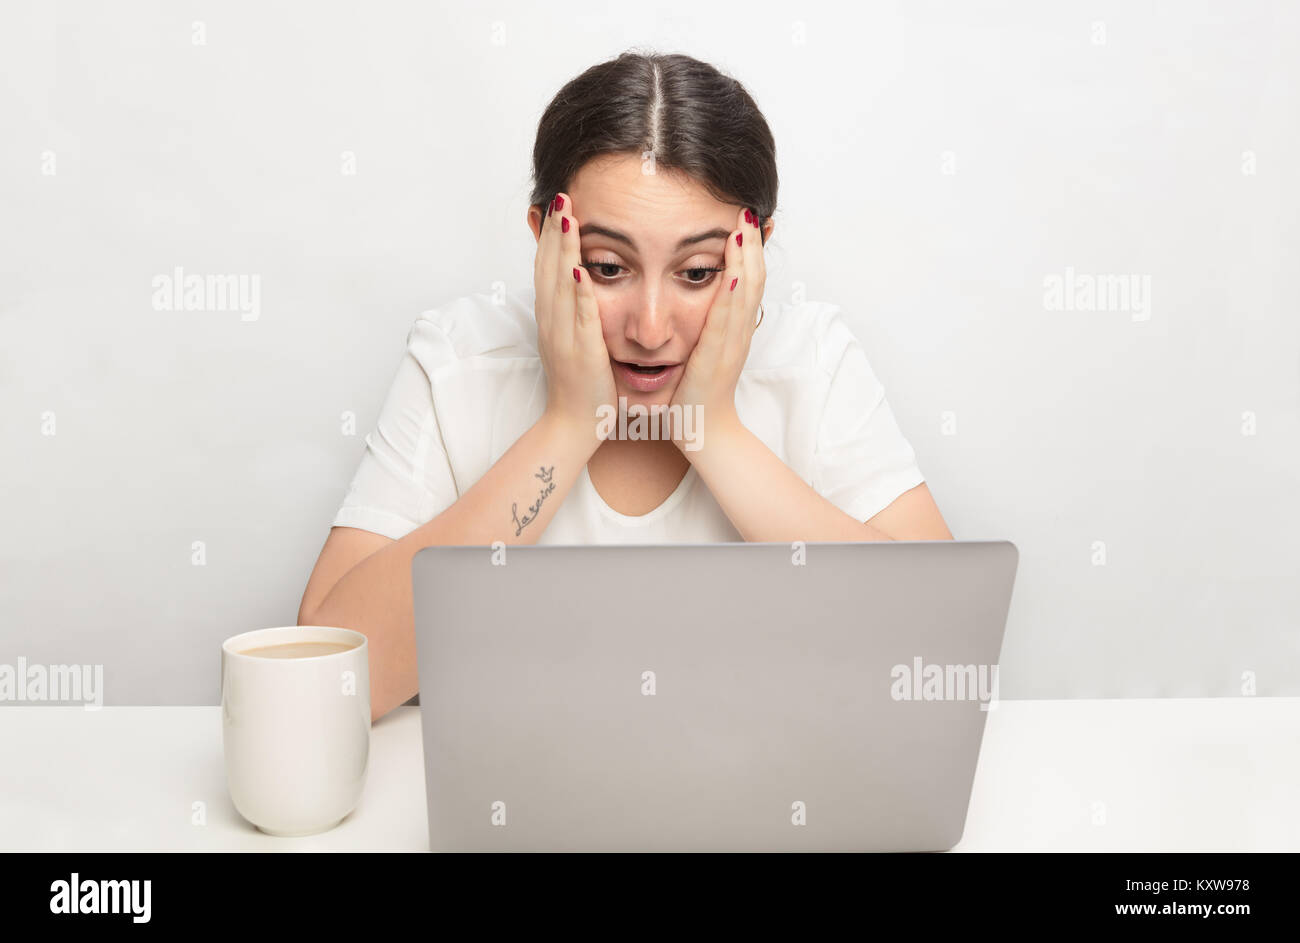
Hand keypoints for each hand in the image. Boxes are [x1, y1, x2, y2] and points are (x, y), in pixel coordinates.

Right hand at [533, 192, 615, 433]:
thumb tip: (578, 282)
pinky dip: (579, 292)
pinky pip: (580, 317)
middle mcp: (552, 322)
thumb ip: (574, 310)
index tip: (557, 204)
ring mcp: (563, 336)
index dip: (550, 235)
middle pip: (549, 267)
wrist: (573, 423)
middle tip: (561, 194)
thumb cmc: (580, 383)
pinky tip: (582, 268)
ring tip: (568, 215)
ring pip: (560, 285)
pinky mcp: (580, 352)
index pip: (547, 268)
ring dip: (563, 249)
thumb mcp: (572, 338)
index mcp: (551, 317)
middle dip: (554, 230)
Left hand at [669, 205, 765, 444]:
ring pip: (745, 292)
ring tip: (743, 226)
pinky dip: (730, 293)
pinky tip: (730, 270)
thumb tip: (688, 304)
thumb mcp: (700, 349)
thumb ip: (699, 325)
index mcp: (732, 328)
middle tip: (749, 210)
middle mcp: (738, 331)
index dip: (749, 250)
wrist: (702, 430)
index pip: (746, 280)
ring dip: (745, 258)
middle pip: (753, 278)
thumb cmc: (695, 393)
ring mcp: (731, 343)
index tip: (745, 221)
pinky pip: (725, 319)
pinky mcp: (717, 356)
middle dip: (751, 243)